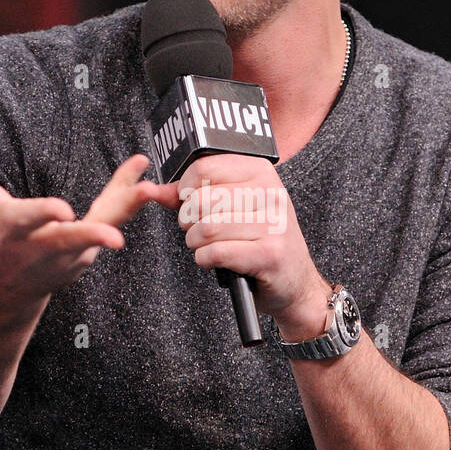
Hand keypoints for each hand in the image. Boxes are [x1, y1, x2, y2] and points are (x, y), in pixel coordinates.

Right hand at [0, 138, 164, 305]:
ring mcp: (69, 255)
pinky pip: (112, 219)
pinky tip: (146, 178)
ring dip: (128, 208)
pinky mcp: (88, 253)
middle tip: (117, 238)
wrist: (4, 287)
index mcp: (12, 231)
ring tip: (152, 187)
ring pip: (102, 226)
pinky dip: (129, 200)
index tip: (63, 210)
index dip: (44, 215)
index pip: (29, 222)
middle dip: (93, 237)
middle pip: (71, 241)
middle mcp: (42, 247)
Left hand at [146, 153, 330, 327]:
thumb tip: (155, 190)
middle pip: (201, 200)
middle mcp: (270, 192)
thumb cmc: (260, 241)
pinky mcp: (270, 254)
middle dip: (190, 222)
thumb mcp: (233, 208)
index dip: (187, 191)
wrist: (295, 282)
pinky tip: (216, 261)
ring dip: (196, 244)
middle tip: (201, 231)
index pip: (203, 167)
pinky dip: (206, 260)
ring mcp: (273, 224)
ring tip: (208, 247)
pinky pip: (217, 252)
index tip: (194, 205)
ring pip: (206, 228)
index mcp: (260, 171)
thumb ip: (192, 195)